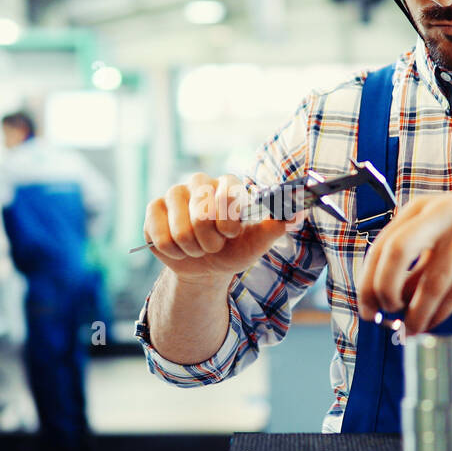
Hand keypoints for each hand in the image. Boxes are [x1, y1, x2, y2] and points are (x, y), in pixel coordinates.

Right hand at [144, 172, 286, 283]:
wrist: (206, 268)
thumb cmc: (233, 250)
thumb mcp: (257, 243)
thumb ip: (277, 226)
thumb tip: (297, 212)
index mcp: (226, 184)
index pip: (226, 191)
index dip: (227, 220)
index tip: (230, 234)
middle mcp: (199, 181)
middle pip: (202, 213)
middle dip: (210, 240)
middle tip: (214, 245)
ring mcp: (174, 193)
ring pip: (180, 227)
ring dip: (192, 248)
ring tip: (197, 248)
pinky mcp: (154, 208)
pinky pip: (159, 233)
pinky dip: (172, 250)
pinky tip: (178, 249)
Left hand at [357, 184, 451, 334]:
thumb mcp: (440, 233)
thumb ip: (415, 263)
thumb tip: (387, 301)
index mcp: (420, 207)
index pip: (382, 246)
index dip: (368, 281)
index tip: (367, 308)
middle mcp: (441, 213)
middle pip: (398, 252)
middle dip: (385, 289)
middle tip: (386, 313)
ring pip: (432, 279)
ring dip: (417, 311)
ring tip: (411, 328)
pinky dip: (441, 311)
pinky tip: (433, 321)